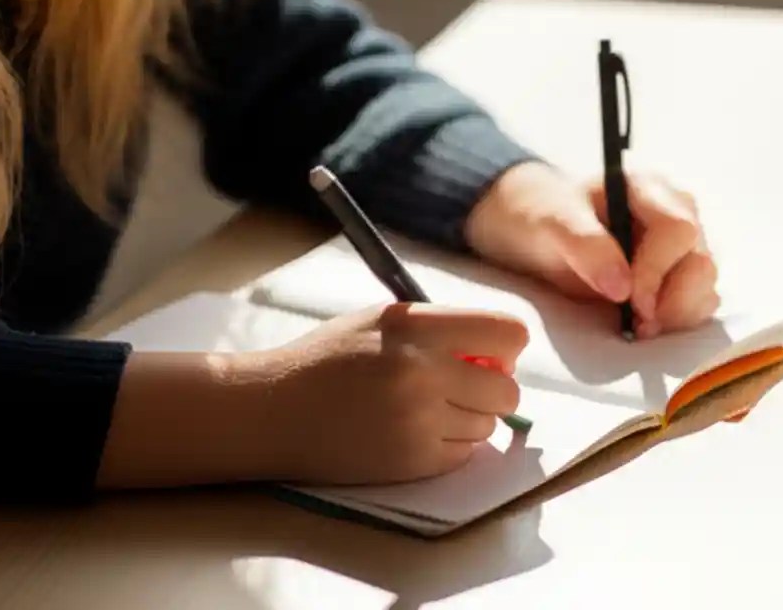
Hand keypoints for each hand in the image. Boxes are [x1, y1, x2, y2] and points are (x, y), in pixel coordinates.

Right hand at [257, 303, 527, 484]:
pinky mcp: (413, 461)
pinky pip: (464, 454)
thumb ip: (441, 329)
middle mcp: (424, 373)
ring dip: (470, 418)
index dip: (506, 346)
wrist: (273, 411)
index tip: (490, 354)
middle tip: (464, 386)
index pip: (508, 333)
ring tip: (429, 409)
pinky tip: (416, 431)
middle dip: (494, 388)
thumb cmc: (328, 359)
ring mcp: (420, 421)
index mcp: (417, 328)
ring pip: (489, 425)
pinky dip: (450, 445)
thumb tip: (499, 352)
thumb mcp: (382, 320)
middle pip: (508, 389)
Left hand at [465, 162, 718, 338]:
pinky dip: (679, 320)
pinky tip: (646, 325)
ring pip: (705, 285)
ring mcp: (683, 245)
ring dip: (678, 314)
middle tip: (636, 324)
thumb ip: (585, 246)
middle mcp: (676, 213)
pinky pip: (699, 301)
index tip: (628, 299)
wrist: (539, 227)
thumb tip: (622, 288)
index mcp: (649, 189)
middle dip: (672, 299)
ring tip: (638, 327)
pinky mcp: (681, 275)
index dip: (658, 269)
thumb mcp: (552, 221)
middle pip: (700, 261)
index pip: (677, 229)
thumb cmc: (546, 214)